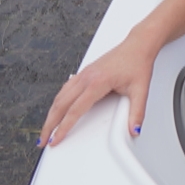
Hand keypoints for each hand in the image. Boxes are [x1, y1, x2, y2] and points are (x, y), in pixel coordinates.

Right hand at [38, 28, 160, 147]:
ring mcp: (84, 74)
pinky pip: (65, 88)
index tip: (55, 139)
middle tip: (43, 140)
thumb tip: (134, 129)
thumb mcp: (141, 90)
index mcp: (97, 82)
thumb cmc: (138, 63)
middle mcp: (86, 77)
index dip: (63, 127)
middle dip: (50, 124)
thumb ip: (137, 112)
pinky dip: (57, 101)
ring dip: (51, 113)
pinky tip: (56, 109)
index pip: (75, 110)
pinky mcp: (85, 72)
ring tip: (47, 128)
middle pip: (60, 104)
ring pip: (60, 96)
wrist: (139, 45)